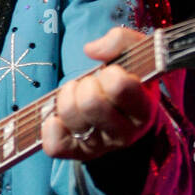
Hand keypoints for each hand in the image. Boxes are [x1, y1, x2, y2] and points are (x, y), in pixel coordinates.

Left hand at [41, 27, 160, 161]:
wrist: (120, 108)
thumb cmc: (127, 78)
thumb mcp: (133, 53)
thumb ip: (119, 40)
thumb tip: (91, 50)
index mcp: (144, 109)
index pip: (120, 87)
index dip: (110, 73)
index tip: (112, 73)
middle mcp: (126, 134)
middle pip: (91, 103)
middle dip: (85, 84)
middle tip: (91, 84)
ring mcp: (101, 147)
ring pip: (70, 117)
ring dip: (66, 97)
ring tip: (76, 95)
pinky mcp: (78, 155)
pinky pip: (54, 146)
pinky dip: (51, 126)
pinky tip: (60, 117)